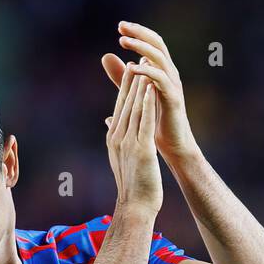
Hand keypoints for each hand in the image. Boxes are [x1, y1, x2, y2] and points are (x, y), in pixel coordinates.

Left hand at [102, 21, 195, 163]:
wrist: (174, 147)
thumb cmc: (155, 123)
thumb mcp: (134, 93)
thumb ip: (121, 77)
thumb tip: (106, 59)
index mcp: (162, 71)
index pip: (151, 44)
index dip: (138, 33)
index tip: (120, 26)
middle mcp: (170, 74)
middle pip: (157, 44)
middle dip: (139, 33)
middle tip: (121, 26)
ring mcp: (173, 85)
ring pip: (159, 57)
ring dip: (140, 47)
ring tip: (123, 42)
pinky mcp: (173, 99)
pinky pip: (160, 79)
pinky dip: (147, 71)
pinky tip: (132, 68)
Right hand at [105, 65, 162, 214]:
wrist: (134, 207)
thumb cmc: (132, 187)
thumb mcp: (122, 160)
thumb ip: (117, 141)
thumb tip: (112, 128)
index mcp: (113, 139)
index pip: (119, 107)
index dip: (125, 87)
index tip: (131, 69)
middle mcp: (117, 138)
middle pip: (124, 103)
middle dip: (132, 79)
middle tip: (137, 57)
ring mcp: (128, 143)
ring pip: (133, 108)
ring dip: (139, 84)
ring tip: (144, 66)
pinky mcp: (141, 150)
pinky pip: (144, 122)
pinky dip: (147, 103)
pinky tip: (151, 88)